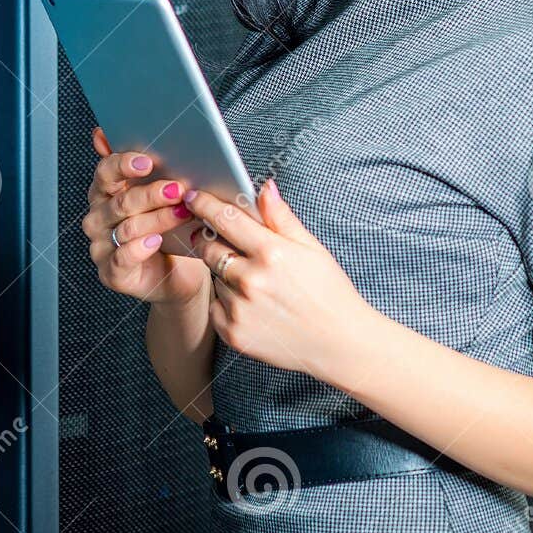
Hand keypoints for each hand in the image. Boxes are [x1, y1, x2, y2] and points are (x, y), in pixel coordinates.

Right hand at [82, 127, 208, 305]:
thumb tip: (111, 133)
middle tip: (177, 188)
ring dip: (157, 218)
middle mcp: (99, 218)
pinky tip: (156, 240)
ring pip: (126, 227)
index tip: (148, 161)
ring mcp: (102, 246)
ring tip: (181, 212)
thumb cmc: (168, 232)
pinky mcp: (111, 272)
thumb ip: (142, 165)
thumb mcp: (159, 195)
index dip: (124, 164)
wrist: (179, 274)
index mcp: (105, 193)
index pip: (105, 172)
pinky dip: (140, 248)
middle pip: (119, 200)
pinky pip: (122, 257)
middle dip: (151, 193)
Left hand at [184, 179, 372, 380]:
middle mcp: (251, 281)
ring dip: (224, 274)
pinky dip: (226, 302)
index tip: (193, 197)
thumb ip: (281, 218)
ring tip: (254, 282)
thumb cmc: (328, 292)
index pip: (226, 219)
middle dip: (209, 239)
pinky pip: (215, 306)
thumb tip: (264, 188)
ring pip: (215, 278)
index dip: (205, 204)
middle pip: (209, 248)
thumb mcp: (311, 249)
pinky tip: (252, 304)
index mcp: (271, 253)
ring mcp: (240, 309)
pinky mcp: (233, 333)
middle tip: (219, 240)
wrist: (339, 344)